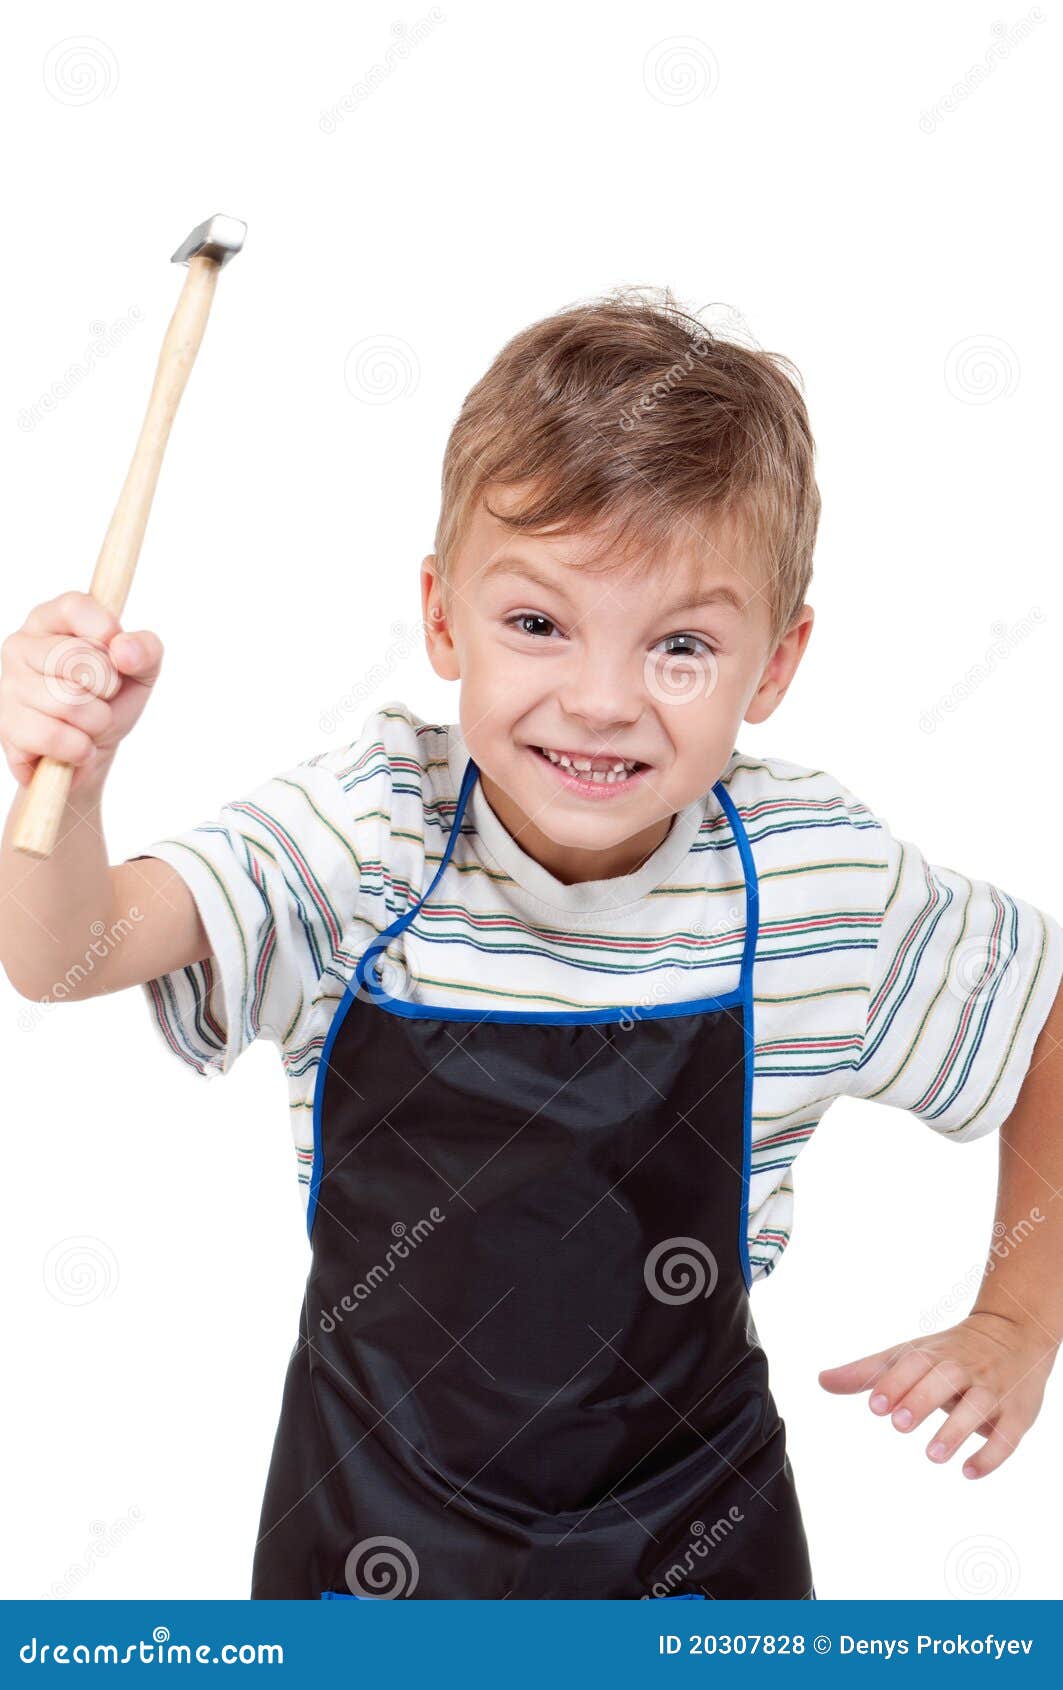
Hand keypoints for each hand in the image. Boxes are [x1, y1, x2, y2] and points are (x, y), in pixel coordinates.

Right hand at [0, 590, 163, 792]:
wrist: (89, 751)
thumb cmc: (110, 702)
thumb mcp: (141, 671)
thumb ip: (146, 650)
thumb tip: (123, 648)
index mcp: (51, 619)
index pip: (74, 606)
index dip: (105, 631)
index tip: (118, 655)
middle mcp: (21, 645)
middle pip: (75, 657)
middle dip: (107, 687)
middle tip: (103, 696)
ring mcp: (8, 684)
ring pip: (67, 702)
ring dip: (96, 722)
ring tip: (89, 723)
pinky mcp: (6, 726)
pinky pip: (53, 736)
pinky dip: (79, 748)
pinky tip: (77, 745)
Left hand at [817, 1310, 1056, 1477]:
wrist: (1014, 1334)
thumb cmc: (949, 1352)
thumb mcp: (908, 1355)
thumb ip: (868, 1372)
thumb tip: (821, 1380)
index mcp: (934, 1354)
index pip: (914, 1363)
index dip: (895, 1383)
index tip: (875, 1406)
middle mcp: (964, 1368)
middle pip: (945, 1379)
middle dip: (922, 1400)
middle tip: (899, 1426)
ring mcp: (992, 1390)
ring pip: (978, 1406)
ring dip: (956, 1430)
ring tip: (933, 1455)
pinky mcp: (1017, 1413)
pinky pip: (1008, 1434)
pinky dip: (991, 1454)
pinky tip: (968, 1471)